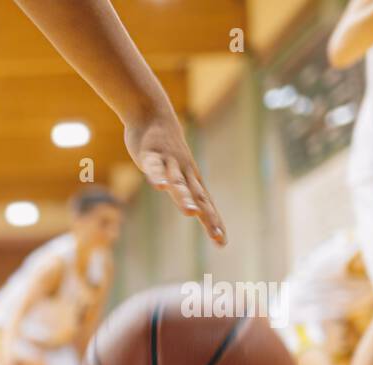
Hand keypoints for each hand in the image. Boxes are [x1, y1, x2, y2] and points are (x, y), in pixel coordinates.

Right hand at [125, 110, 226, 245]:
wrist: (152, 114)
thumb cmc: (164, 148)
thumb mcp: (177, 171)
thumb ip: (183, 190)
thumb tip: (195, 208)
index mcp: (190, 179)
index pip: (206, 204)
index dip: (214, 223)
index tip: (222, 243)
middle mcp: (184, 173)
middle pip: (197, 197)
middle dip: (207, 216)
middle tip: (216, 234)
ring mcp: (168, 162)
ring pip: (177, 182)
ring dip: (184, 197)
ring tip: (191, 213)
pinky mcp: (150, 154)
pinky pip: (154, 167)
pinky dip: (157, 176)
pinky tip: (159, 187)